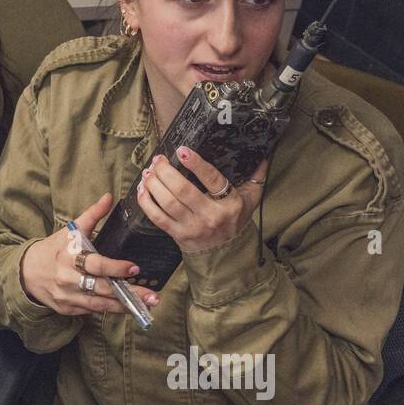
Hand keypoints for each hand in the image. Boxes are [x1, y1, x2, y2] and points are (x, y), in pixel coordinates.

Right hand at [19, 192, 160, 316]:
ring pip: (100, 305)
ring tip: (148, 305)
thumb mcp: (70, 231)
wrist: (27, 272)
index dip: (115, 268)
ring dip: (125, 306)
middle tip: (152, 295)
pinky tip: (129, 308)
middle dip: (129, 293)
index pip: (94, 264)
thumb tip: (109, 197)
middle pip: (101, 288)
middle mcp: (68, 279)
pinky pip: (93, 311)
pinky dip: (111, 309)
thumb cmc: (54, 249)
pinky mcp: (68, 309)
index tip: (134, 268)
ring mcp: (68, 297)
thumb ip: (92, 215)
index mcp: (69, 257)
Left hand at [138, 148, 268, 253]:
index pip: (213, 180)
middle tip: (158, 159)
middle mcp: (211, 216)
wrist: (227, 254)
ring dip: (154, 185)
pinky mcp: (178, 235)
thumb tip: (261, 155)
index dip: (196, 164)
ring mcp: (193, 227)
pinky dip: (146, 203)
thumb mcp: (251, 199)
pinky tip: (142, 189)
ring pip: (168, 203)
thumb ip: (255, 177)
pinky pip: (158, 218)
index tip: (183, 151)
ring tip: (148, 172)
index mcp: (230, 204)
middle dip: (166, 172)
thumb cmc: (236, 220)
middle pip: (183, 191)